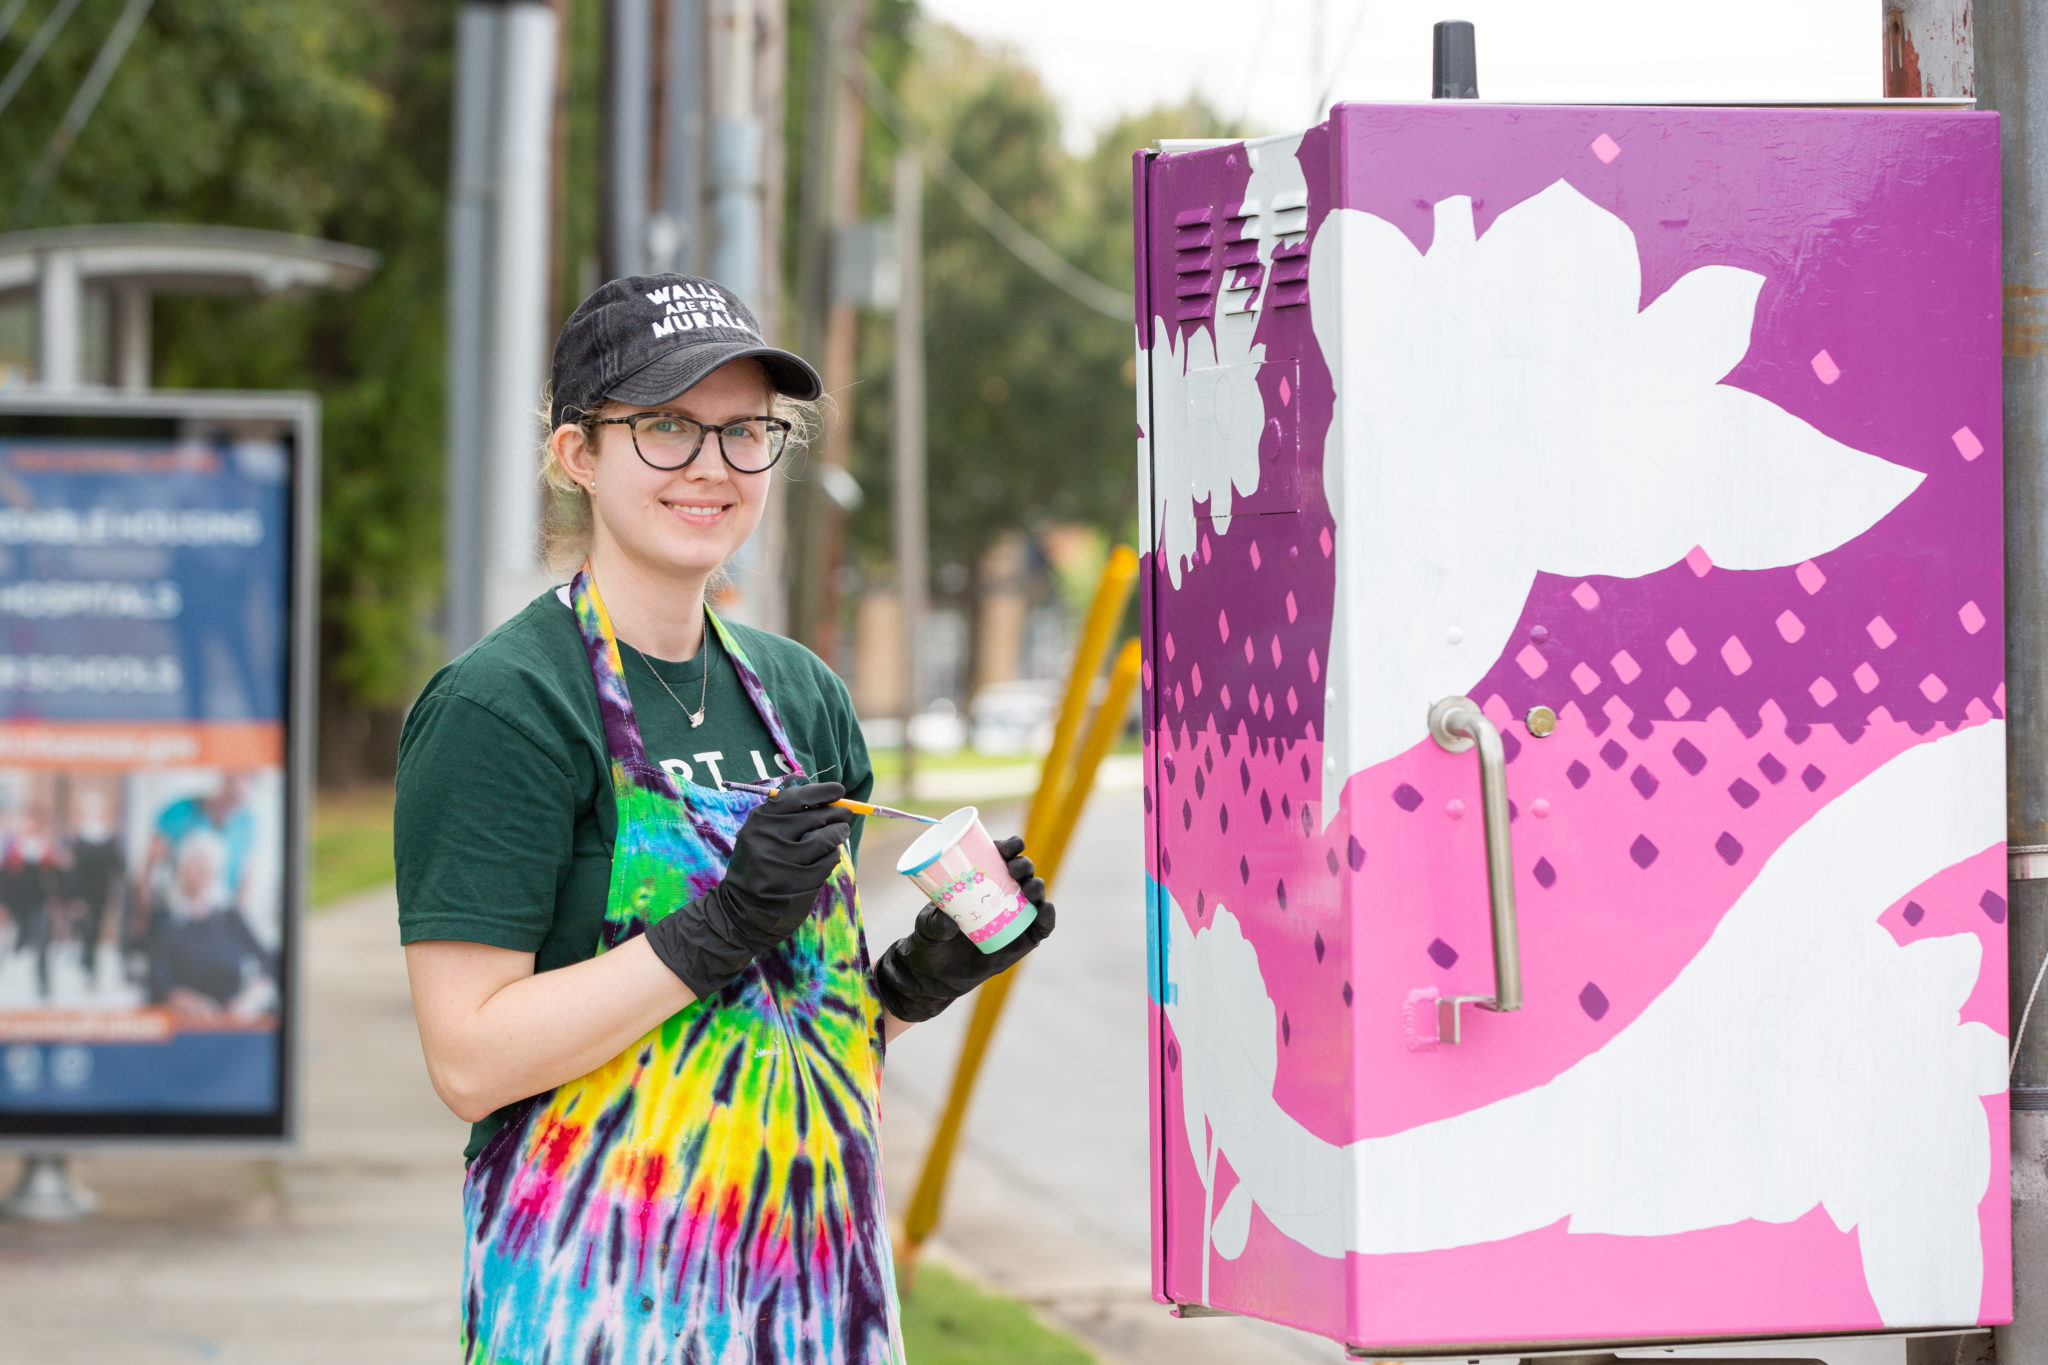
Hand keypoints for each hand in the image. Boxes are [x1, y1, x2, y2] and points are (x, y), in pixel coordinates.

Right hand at [645, 782, 851, 997]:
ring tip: (841, 831)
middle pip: (815, 817)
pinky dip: (833, 856)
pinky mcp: (796, 883)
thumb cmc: (759, 862)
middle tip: (845, 813)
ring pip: (825, 839)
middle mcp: (768, 839)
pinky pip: (827, 862)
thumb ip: (785, 811)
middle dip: (836, 813)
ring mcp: (782, 862)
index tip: (839, 790)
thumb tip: (818, 787)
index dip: (821, 792)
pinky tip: (829, 855)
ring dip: (839, 833)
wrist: (742, 908)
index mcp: (759, 822)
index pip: (795, 797)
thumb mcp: (760, 833)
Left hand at [873, 835, 1054, 1022]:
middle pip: (1022, 872)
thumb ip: (934, 924)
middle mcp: (1002, 894)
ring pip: (1034, 895)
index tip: (1008, 847)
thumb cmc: (931, 941)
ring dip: (1036, 886)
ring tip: (1029, 889)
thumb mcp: (926, 928)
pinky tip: (1045, 910)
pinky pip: (1041, 926)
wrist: (936, 975)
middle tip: (1014, 870)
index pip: (1001, 856)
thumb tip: (949, 924)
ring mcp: (1015, 916)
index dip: (1010, 847)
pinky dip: (1047, 917)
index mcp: (981, 880)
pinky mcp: (1023, 940)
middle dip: (1023, 865)